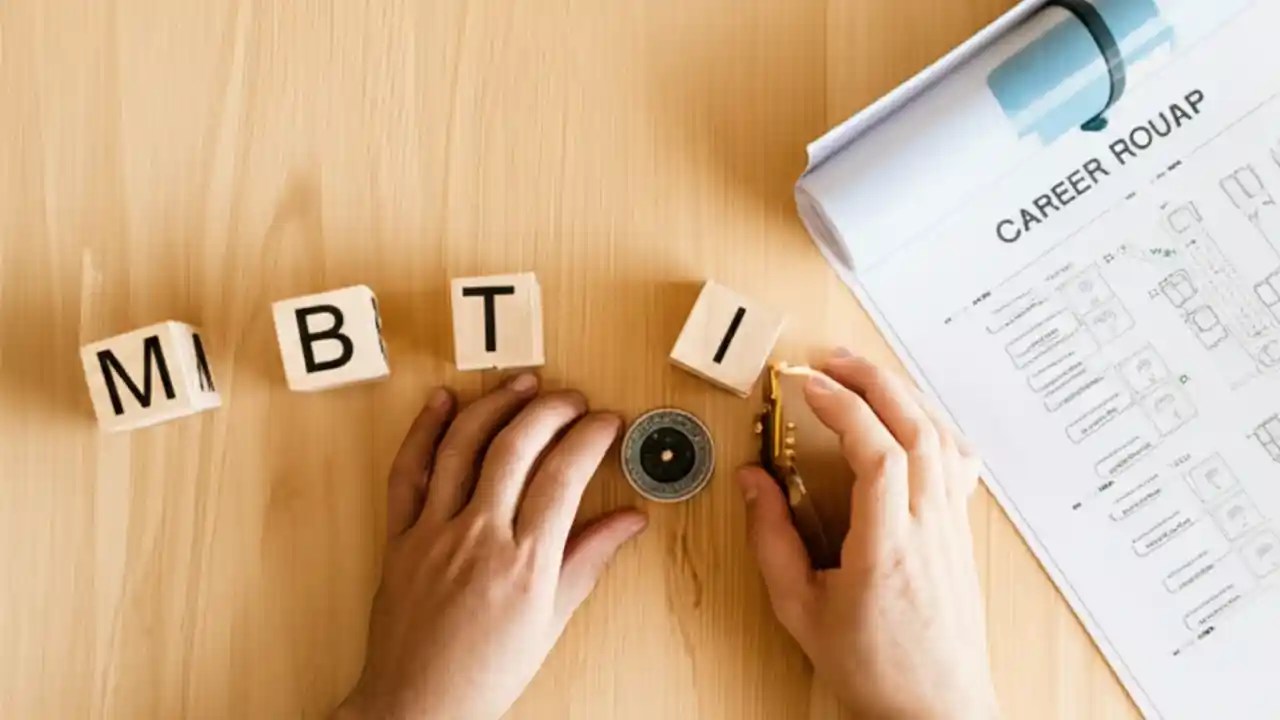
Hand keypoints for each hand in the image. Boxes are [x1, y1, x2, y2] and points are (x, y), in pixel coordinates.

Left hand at [337, 374, 647, 719]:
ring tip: (522, 383)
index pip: (564, 476)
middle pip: (516, 447)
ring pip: (463, 446)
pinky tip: (445, 402)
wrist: (416, 707)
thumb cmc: (486, 673)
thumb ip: (588, 560)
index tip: (606, 423)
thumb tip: (630, 519)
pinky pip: (408, 471)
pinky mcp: (400, 537)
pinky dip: (424, 430)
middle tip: (573, 399)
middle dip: (551, 410)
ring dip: (496, 404)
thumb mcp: (551, 620)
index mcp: (524, 563)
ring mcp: (434, 533)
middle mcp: (478, 538)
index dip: (590, 438)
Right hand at [738, 353, 997, 718]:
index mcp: (889, 547)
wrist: (934, 711)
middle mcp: (930, 529)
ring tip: (865, 378)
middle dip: (874, 380)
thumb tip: (754, 483)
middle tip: (833, 361)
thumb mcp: (800, 608)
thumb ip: (772, 539)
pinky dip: (931, 426)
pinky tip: (911, 422)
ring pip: (942, 438)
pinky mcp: (960, 534)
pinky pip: (956, 461)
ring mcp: (952, 528)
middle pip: (917, 427)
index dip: (843, 407)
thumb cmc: (874, 669)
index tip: (809, 385)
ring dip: (903, 396)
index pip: (878, 452)